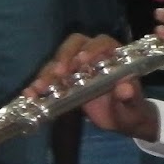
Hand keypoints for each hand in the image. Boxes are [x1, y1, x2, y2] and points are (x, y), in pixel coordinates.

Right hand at [26, 33, 158, 140]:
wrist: (121, 121)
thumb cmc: (131, 109)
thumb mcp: (133, 106)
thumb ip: (130, 98)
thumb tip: (125, 89)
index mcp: (113, 56)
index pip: (102, 42)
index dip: (92, 48)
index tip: (83, 61)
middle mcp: (93, 57)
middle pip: (75, 45)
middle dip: (65, 56)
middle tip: (59, 72)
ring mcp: (76, 69)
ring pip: (58, 62)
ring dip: (48, 72)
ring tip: (40, 87)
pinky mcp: (64, 82)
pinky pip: (49, 79)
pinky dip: (39, 85)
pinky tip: (30, 94)